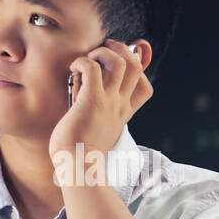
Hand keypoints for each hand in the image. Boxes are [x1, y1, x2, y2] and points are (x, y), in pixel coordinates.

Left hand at [49, 38, 152, 162]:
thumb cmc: (80, 153)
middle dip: (122, 49)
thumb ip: (93, 114)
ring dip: (103, 52)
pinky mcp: (92, 101)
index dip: (137, 72)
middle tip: (104, 50)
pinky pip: (92, 68)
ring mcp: (109, 102)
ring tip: (89, 58)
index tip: (119, 66)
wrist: (79, 169)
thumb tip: (82, 94)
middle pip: (136, 66)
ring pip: (120, 62)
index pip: (145, 87)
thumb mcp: (94, 131)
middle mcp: (120, 105)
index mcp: (123, 113)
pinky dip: (82, 61)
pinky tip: (73, 68)